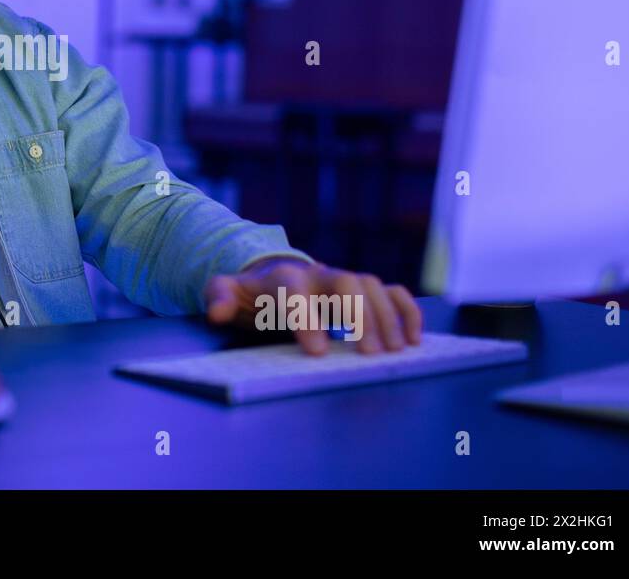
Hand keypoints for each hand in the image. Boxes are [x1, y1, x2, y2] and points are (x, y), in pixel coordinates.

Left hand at [203, 258, 422, 355]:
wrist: (271, 276)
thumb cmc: (252, 294)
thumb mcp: (228, 292)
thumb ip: (219, 298)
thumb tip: (215, 312)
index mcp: (281, 277)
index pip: (293, 291)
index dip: (306, 317)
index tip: (318, 351)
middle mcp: (316, 274)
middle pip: (343, 282)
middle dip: (358, 315)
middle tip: (369, 353)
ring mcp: (342, 279)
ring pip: (370, 284)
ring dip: (385, 316)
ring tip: (394, 351)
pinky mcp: (363, 289)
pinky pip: (391, 291)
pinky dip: (405, 310)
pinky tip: (413, 338)